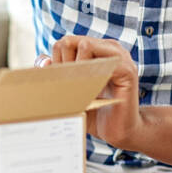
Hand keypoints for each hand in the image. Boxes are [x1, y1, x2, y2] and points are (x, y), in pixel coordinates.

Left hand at [41, 34, 141, 150]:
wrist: (118, 131)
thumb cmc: (94, 110)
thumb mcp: (70, 90)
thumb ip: (56, 73)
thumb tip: (44, 61)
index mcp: (95, 48)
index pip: (63, 43)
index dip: (57, 63)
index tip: (65, 84)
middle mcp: (107, 48)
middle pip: (69, 42)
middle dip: (63, 66)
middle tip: (73, 88)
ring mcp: (119, 56)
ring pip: (85, 45)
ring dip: (75, 70)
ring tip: (82, 90)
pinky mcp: (127, 69)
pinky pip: (102, 62)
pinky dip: (90, 77)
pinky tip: (92, 93)